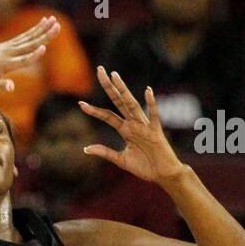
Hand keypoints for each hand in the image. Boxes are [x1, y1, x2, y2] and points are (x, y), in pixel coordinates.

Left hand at [0, 16, 58, 91]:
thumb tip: (11, 87)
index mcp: (5, 64)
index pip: (22, 60)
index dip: (33, 56)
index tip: (44, 48)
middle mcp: (9, 53)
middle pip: (30, 44)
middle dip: (44, 36)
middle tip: (57, 26)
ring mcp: (10, 46)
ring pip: (29, 37)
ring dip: (42, 29)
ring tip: (54, 20)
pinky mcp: (10, 43)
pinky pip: (25, 35)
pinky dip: (35, 29)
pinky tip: (44, 21)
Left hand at [79, 67, 187, 183]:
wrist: (163, 176)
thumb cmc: (145, 167)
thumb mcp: (121, 160)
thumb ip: (106, 153)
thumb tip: (85, 149)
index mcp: (125, 130)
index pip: (107, 116)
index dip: (94, 110)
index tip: (80, 104)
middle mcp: (133, 124)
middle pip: (118, 102)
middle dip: (109, 87)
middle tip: (100, 70)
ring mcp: (144, 126)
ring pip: (132, 105)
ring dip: (123, 90)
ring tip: (115, 76)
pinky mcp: (156, 132)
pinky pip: (153, 116)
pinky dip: (152, 104)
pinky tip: (148, 91)